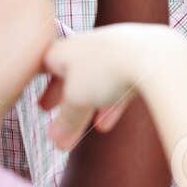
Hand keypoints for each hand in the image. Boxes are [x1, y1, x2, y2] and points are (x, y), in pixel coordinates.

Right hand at [39, 25, 176, 149]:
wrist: (154, 55)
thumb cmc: (106, 71)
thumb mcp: (77, 101)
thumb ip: (66, 122)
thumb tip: (57, 142)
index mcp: (65, 49)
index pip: (42, 65)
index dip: (34, 83)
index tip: (32, 99)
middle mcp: (88, 44)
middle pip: (68, 71)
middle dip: (59, 93)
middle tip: (46, 107)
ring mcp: (115, 49)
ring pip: (96, 79)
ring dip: (89, 104)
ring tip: (87, 127)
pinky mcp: (139, 60)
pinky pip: (120, 83)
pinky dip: (112, 103)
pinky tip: (108, 125)